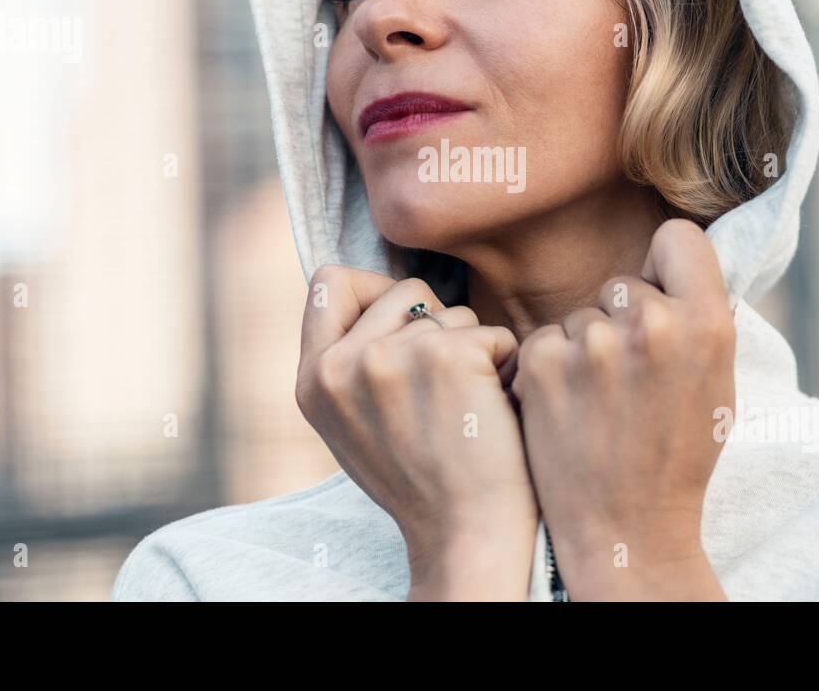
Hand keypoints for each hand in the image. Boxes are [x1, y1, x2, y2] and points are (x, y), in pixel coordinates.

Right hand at [296, 265, 537, 599]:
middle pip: (403, 288)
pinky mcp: (447, 357)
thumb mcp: (356, 422)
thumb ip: (351, 363)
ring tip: (466, 410)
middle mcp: (341, 365)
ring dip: (473, 350)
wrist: (465, 536)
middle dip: (436, 323)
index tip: (403, 321)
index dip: (371, 289)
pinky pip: (491, 334)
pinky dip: (506, 367)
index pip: (329, 282)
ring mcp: (392, 358)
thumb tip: (373, 295)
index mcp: (312, 380)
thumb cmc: (423, 480)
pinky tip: (494, 413)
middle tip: (445, 387)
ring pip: (452, 312)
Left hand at [508, 218, 734, 599]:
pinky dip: (551, 367)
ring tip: (600, 401)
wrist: (626, 527)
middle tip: (630, 376)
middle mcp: (652, 324)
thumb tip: (676, 264)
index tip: (661, 290)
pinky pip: (546, 338)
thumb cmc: (676, 456)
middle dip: (624, 318)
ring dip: (585, 346)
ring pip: (583, 314)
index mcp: (707, 323)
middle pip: (624, 282)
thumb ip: (700, 319)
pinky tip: (569, 408)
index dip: (667, 263)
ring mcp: (592, 343)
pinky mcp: (542, 362)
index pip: (678, 237)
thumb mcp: (717, 383)